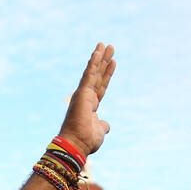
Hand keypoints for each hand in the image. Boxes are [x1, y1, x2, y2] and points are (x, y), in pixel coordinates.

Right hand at [57, 43, 115, 158]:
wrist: (76, 144)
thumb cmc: (86, 141)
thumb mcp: (100, 131)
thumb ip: (103, 125)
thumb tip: (106, 125)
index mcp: (90, 105)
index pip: (101, 86)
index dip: (107, 74)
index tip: (113, 62)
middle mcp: (86, 97)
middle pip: (98, 76)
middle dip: (104, 62)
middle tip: (110, 47)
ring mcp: (83, 94)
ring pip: (93, 72)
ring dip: (100, 57)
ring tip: (106, 45)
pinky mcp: (82, 92)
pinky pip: (89, 74)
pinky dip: (94, 62)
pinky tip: (98, 51)